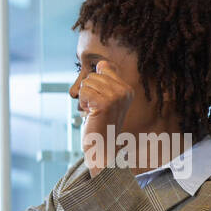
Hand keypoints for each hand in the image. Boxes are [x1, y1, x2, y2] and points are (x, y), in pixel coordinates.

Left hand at [77, 60, 132, 175]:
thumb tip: (102, 63)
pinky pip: (84, 92)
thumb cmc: (100, 125)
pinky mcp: (105, 103)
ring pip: (87, 83)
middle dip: (88, 92)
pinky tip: (91, 114)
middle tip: (95, 109)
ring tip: (93, 112)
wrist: (101, 148)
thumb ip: (105, 81)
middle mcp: (125, 91)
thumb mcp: (104, 100)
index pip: (103, 69)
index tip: (100, 102)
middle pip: (93, 76)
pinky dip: (83, 104)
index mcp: (127, 89)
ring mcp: (116, 97)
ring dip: (85, 99)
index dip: (94, 86)